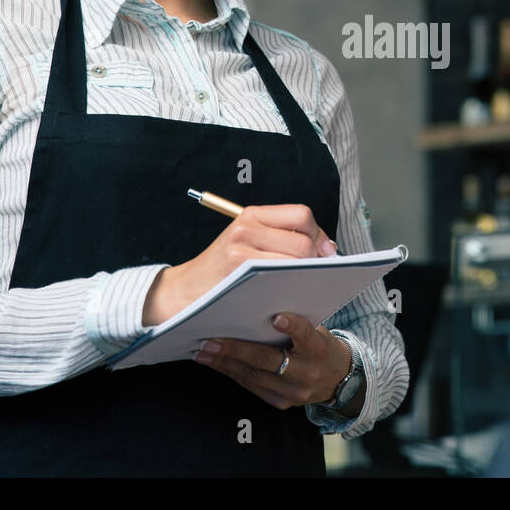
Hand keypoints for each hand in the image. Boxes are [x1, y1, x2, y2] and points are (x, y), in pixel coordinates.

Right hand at [143, 204, 335, 325]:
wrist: (183, 292)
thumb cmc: (222, 271)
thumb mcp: (245, 242)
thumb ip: (278, 238)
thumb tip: (326, 248)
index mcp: (251, 215)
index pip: (301, 215)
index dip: (319, 235)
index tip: (325, 253)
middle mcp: (246, 227)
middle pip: (303, 240)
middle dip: (318, 259)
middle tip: (318, 275)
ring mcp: (241, 249)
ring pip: (296, 259)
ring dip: (308, 275)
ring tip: (307, 285)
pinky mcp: (239, 269)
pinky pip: (282, 277)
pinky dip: (293, 286)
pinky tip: (292, 295)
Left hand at [193, 312, 351, 409]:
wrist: (338, 378)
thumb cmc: (320, 345)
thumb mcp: (318, 329)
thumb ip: (295, 321)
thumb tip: (258, 305)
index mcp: (320, 350)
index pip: (306, 336)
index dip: (292, 326)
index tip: (276, 317)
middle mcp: (307, 374)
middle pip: (268, 361)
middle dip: (235, 350)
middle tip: (210, 341)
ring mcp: (294, 393)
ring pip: (253, 376)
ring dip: (225, 363)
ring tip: (204, 352)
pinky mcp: (281, 402)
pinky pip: (252, 386)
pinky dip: (232, 373)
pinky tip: (216, 363)